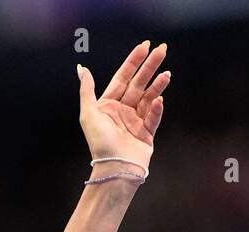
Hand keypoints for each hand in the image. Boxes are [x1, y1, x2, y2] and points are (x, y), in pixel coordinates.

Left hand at [77, 41, 170, 170]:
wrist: (114, 168)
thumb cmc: (99, 142)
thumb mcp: (89, 114)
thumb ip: (87, 90)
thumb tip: (82, 69)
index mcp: (108, 105)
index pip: (122, 78)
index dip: (133, 62)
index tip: (144, 46)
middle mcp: (122, 111)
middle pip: (138, 84)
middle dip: (150, 67)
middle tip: (162, 49)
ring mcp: (135, 122)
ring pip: (148, 98)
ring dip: (157, 86)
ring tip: (167, 74)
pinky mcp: (146, 133)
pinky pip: (153, 117)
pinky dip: (156, 109)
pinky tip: (159, 100)